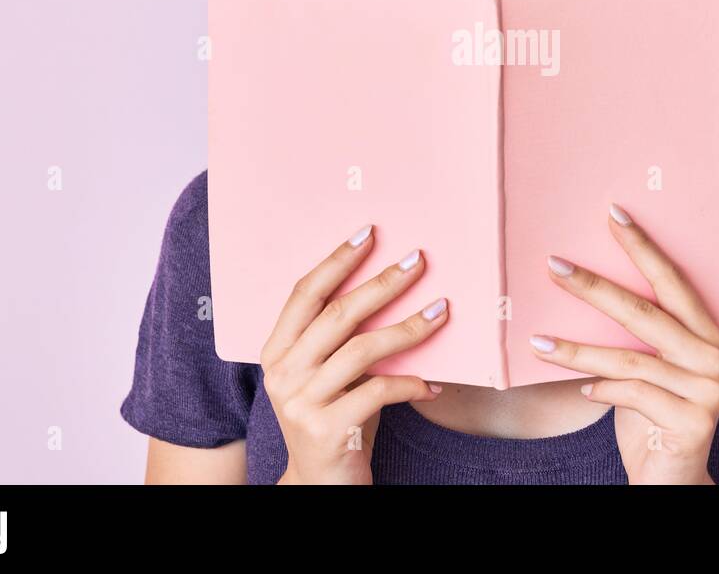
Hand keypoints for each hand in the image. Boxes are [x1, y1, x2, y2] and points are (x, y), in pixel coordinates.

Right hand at [260, 224, 447, 484]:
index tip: (369, 233)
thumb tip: (391, 281)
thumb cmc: (334, 418)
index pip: (304, 294)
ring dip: (409, 327)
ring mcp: (302, 403)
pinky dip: (412, 383)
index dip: (336, 260)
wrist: (321, 485)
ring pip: (363, 350)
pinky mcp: (327, 430)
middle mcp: (282, 373)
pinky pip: (379, 392)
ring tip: (442, 312)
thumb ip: (341, 338)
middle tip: (418, 261)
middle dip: (382, 283)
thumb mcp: (328, 375)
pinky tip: (434, 383)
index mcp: (276, 351)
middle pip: (338, 314)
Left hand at [528, 204, 718, 484]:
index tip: (612, 214)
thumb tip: (580, 280)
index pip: (672, 281)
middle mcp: (712, 357)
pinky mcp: (691, 423)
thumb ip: (636, 333)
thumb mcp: (648, 367)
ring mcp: (706, 391)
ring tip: (538, 342)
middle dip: (595, 287)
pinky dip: (602, 391)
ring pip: (629, 359)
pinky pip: (633, 395)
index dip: (643, 247)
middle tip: (555, 266)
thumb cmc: (652, 414)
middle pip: (645, 313)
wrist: (672, 478)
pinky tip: (581, 392)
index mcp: (706, 333)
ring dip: (577, 350)